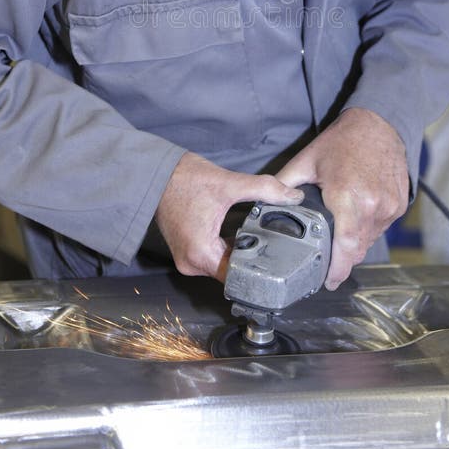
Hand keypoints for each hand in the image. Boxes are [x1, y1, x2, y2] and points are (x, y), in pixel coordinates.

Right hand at [155, 150, 303, 281]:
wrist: (156, 171)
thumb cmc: (184, 179)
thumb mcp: (229, 184)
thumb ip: (264, 189)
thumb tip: (293, 196)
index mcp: (201, 254)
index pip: (238, 276)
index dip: (260, 268)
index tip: (279, 259)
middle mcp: (191, 263)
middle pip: (232, 271)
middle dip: (253, 258)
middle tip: (276, 245)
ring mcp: (187, 257)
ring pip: (223, 263)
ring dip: (240, 252)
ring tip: (260, 238)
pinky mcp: (187, 249)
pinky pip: (214, 255)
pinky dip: (228, 247)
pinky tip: (241, 234)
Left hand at [275, 108, 408, 289]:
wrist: (378, 124)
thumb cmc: (342, 141)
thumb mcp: (306, 161)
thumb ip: (284, 185)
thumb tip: (263, 204)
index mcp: (347, 197)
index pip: (345, 246)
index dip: (337, 269)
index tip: (327, 281)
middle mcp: (372, 205)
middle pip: (358, 249)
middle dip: (342, 260)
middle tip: (328, 266)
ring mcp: (389, 206)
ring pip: (371, 240)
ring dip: (356, 244)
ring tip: (340, 237)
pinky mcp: (399, 204)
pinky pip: (381, 227)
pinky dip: (368, 229)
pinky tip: (357, 219)